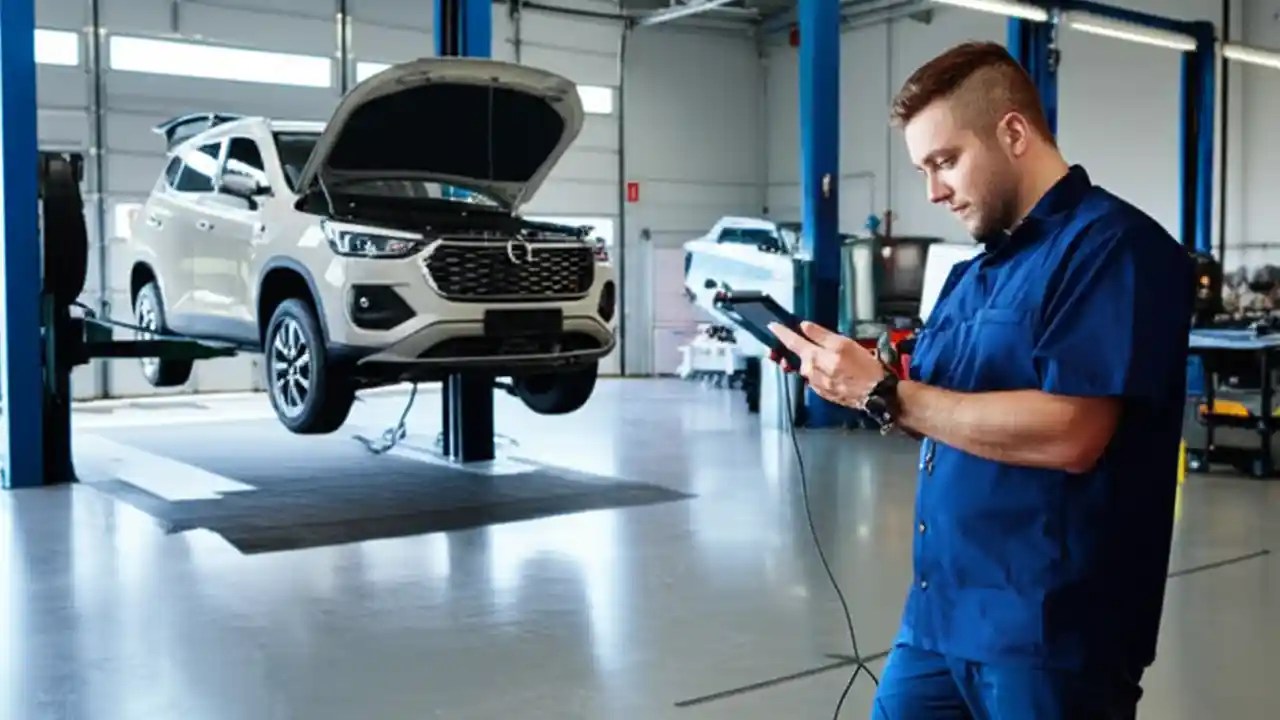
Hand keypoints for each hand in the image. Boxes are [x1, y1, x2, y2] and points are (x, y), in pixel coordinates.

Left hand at [767, 321, 886, 407]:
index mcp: (814, 358)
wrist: (876, 395)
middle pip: (801, 355)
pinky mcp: (824, 393)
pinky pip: (818, 377)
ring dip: (817, 360)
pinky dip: (824, 371)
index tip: (772, 326)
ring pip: (810, 366)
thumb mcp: (845, 344)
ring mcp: (816, 384)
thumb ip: (821, 335)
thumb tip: (804, 326)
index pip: (793, 342)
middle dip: (805, 347)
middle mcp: (811, 373)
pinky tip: (839, 370)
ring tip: (838, 359)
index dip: (782, 333)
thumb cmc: (865, 369)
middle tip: (822, 343)